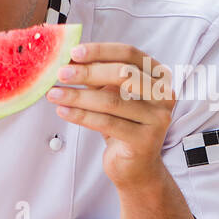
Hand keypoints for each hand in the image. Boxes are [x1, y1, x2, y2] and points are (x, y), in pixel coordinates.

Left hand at [47, 42, 175, 190]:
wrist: (136, 167)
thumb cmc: (124, 126)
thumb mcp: (114, 95)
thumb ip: (100, 76)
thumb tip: (69, 59)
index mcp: (160, 77)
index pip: (130, 54)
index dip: (101, 51)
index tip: (74, 53)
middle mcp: (164, 95)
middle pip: (123, 75)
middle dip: (87, 72)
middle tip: (61, 73)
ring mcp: (157, 119)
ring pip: (112, 101)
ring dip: (78, 96)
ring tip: (54, 93)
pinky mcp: (145, 141)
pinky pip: (107, 123)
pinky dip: (81, 116)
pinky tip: (63, 111)